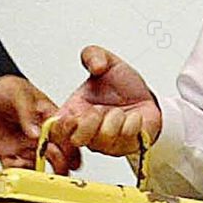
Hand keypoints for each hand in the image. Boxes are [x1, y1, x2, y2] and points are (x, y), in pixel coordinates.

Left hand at [0, 75, 71, 170]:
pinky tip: (16, 167)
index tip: (72, 154)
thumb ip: (28, 113)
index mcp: (47, 118)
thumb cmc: (3, 88)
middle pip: (56, 154)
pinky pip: (16, 169)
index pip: (64, 135)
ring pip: (39, 166)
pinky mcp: (8, 154)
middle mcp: (38, 135)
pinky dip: (18, 172)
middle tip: (60, 170)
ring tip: (37, 174)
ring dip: (40, 172)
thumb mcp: (19, 94)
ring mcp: (24, 146)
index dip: (70, 147)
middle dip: (60, 164)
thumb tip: (37, 133)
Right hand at [48, 45, 162, 159]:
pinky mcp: (126, 147)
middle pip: (76, 140)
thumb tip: (95, 64)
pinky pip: (127, 138)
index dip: (62, 125)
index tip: (76, 113)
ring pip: (104, 138)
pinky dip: (133, 122)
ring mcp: (106, 143)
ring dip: (115, 119)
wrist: (147, 97)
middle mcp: (87, 132)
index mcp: (73, 113)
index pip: (56, 129)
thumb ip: (94, 55)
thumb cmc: (122, 85)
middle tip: (98, 109)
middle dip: (89, 123)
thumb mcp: (107, 62)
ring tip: (120, 110)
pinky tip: (135, 116)